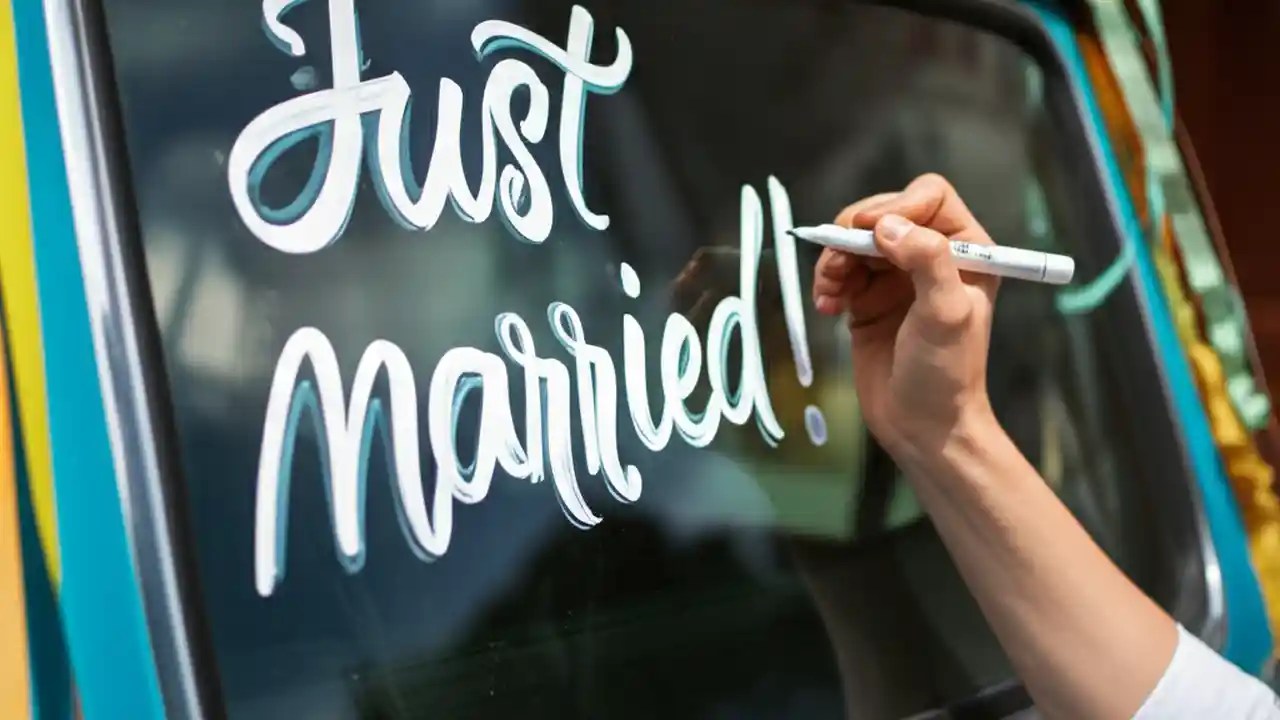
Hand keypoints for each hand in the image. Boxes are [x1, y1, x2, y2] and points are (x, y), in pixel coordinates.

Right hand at [812, 174, 999, 460]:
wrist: (922, 427)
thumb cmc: (945, 374)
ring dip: (834, 258)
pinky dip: (827, 280)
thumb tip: (886, 226)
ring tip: (829, 291)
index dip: (897, 205)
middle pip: (884, 212)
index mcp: (965, 250)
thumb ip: (925, 260)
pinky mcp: (867, 299)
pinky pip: (840, 270)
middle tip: (839, 259)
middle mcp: (930, 256)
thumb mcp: (946, 314)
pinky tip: (826, 306)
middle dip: (855, 231)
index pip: (929, 197)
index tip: (870, 231)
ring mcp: (896, 277)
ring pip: (855, 240)